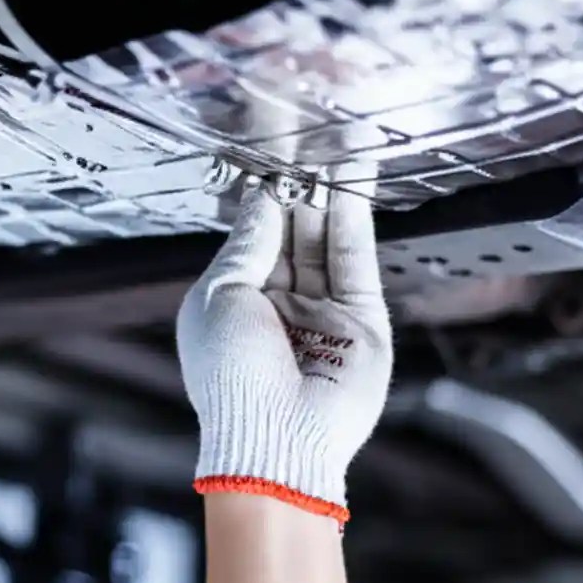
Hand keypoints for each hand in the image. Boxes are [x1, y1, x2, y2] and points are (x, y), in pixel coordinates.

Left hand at [176, 165, 391, 523]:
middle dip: (302, 192)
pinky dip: (355, 224)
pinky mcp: (360, 323)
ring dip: (333, 198)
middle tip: (312, 146)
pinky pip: (355, 263)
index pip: (255, 239)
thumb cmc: (231, 378)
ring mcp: (321, 315)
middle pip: (294, 237)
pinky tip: (352, 187)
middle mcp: (279, 308)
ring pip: (327, 245)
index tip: (274, 158)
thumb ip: (249, 242)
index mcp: (236, 304)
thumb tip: (263, 198)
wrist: (275, 436)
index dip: (265, 199)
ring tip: (340, 151)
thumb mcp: (222, 295)